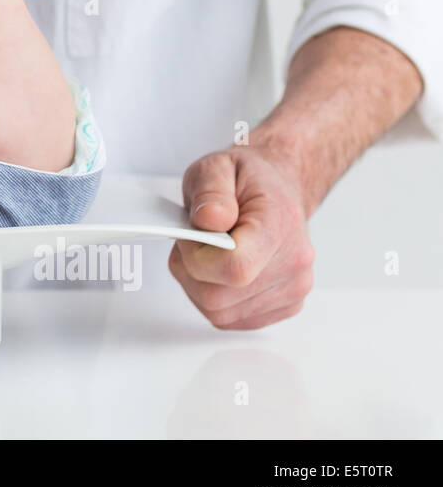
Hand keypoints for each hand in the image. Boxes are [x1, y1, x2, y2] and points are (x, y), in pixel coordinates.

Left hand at [170, 143, 314, 329]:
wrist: (276, 189)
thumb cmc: (248, 180)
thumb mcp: (217, 167)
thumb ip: (210, 190)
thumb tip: (210, 219)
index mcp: (281, 224)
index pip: (235, 267)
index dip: (197, 256)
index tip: (192, 235)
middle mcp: (295, 262)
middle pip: (220, 298)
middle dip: (191, 272)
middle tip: (193, 242)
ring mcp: (294, 288)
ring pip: (221, 314)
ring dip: (199, 286)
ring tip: (206, 253)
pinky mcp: (286, 306)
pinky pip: (231, 319)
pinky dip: (215, 299)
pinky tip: (218, 271)